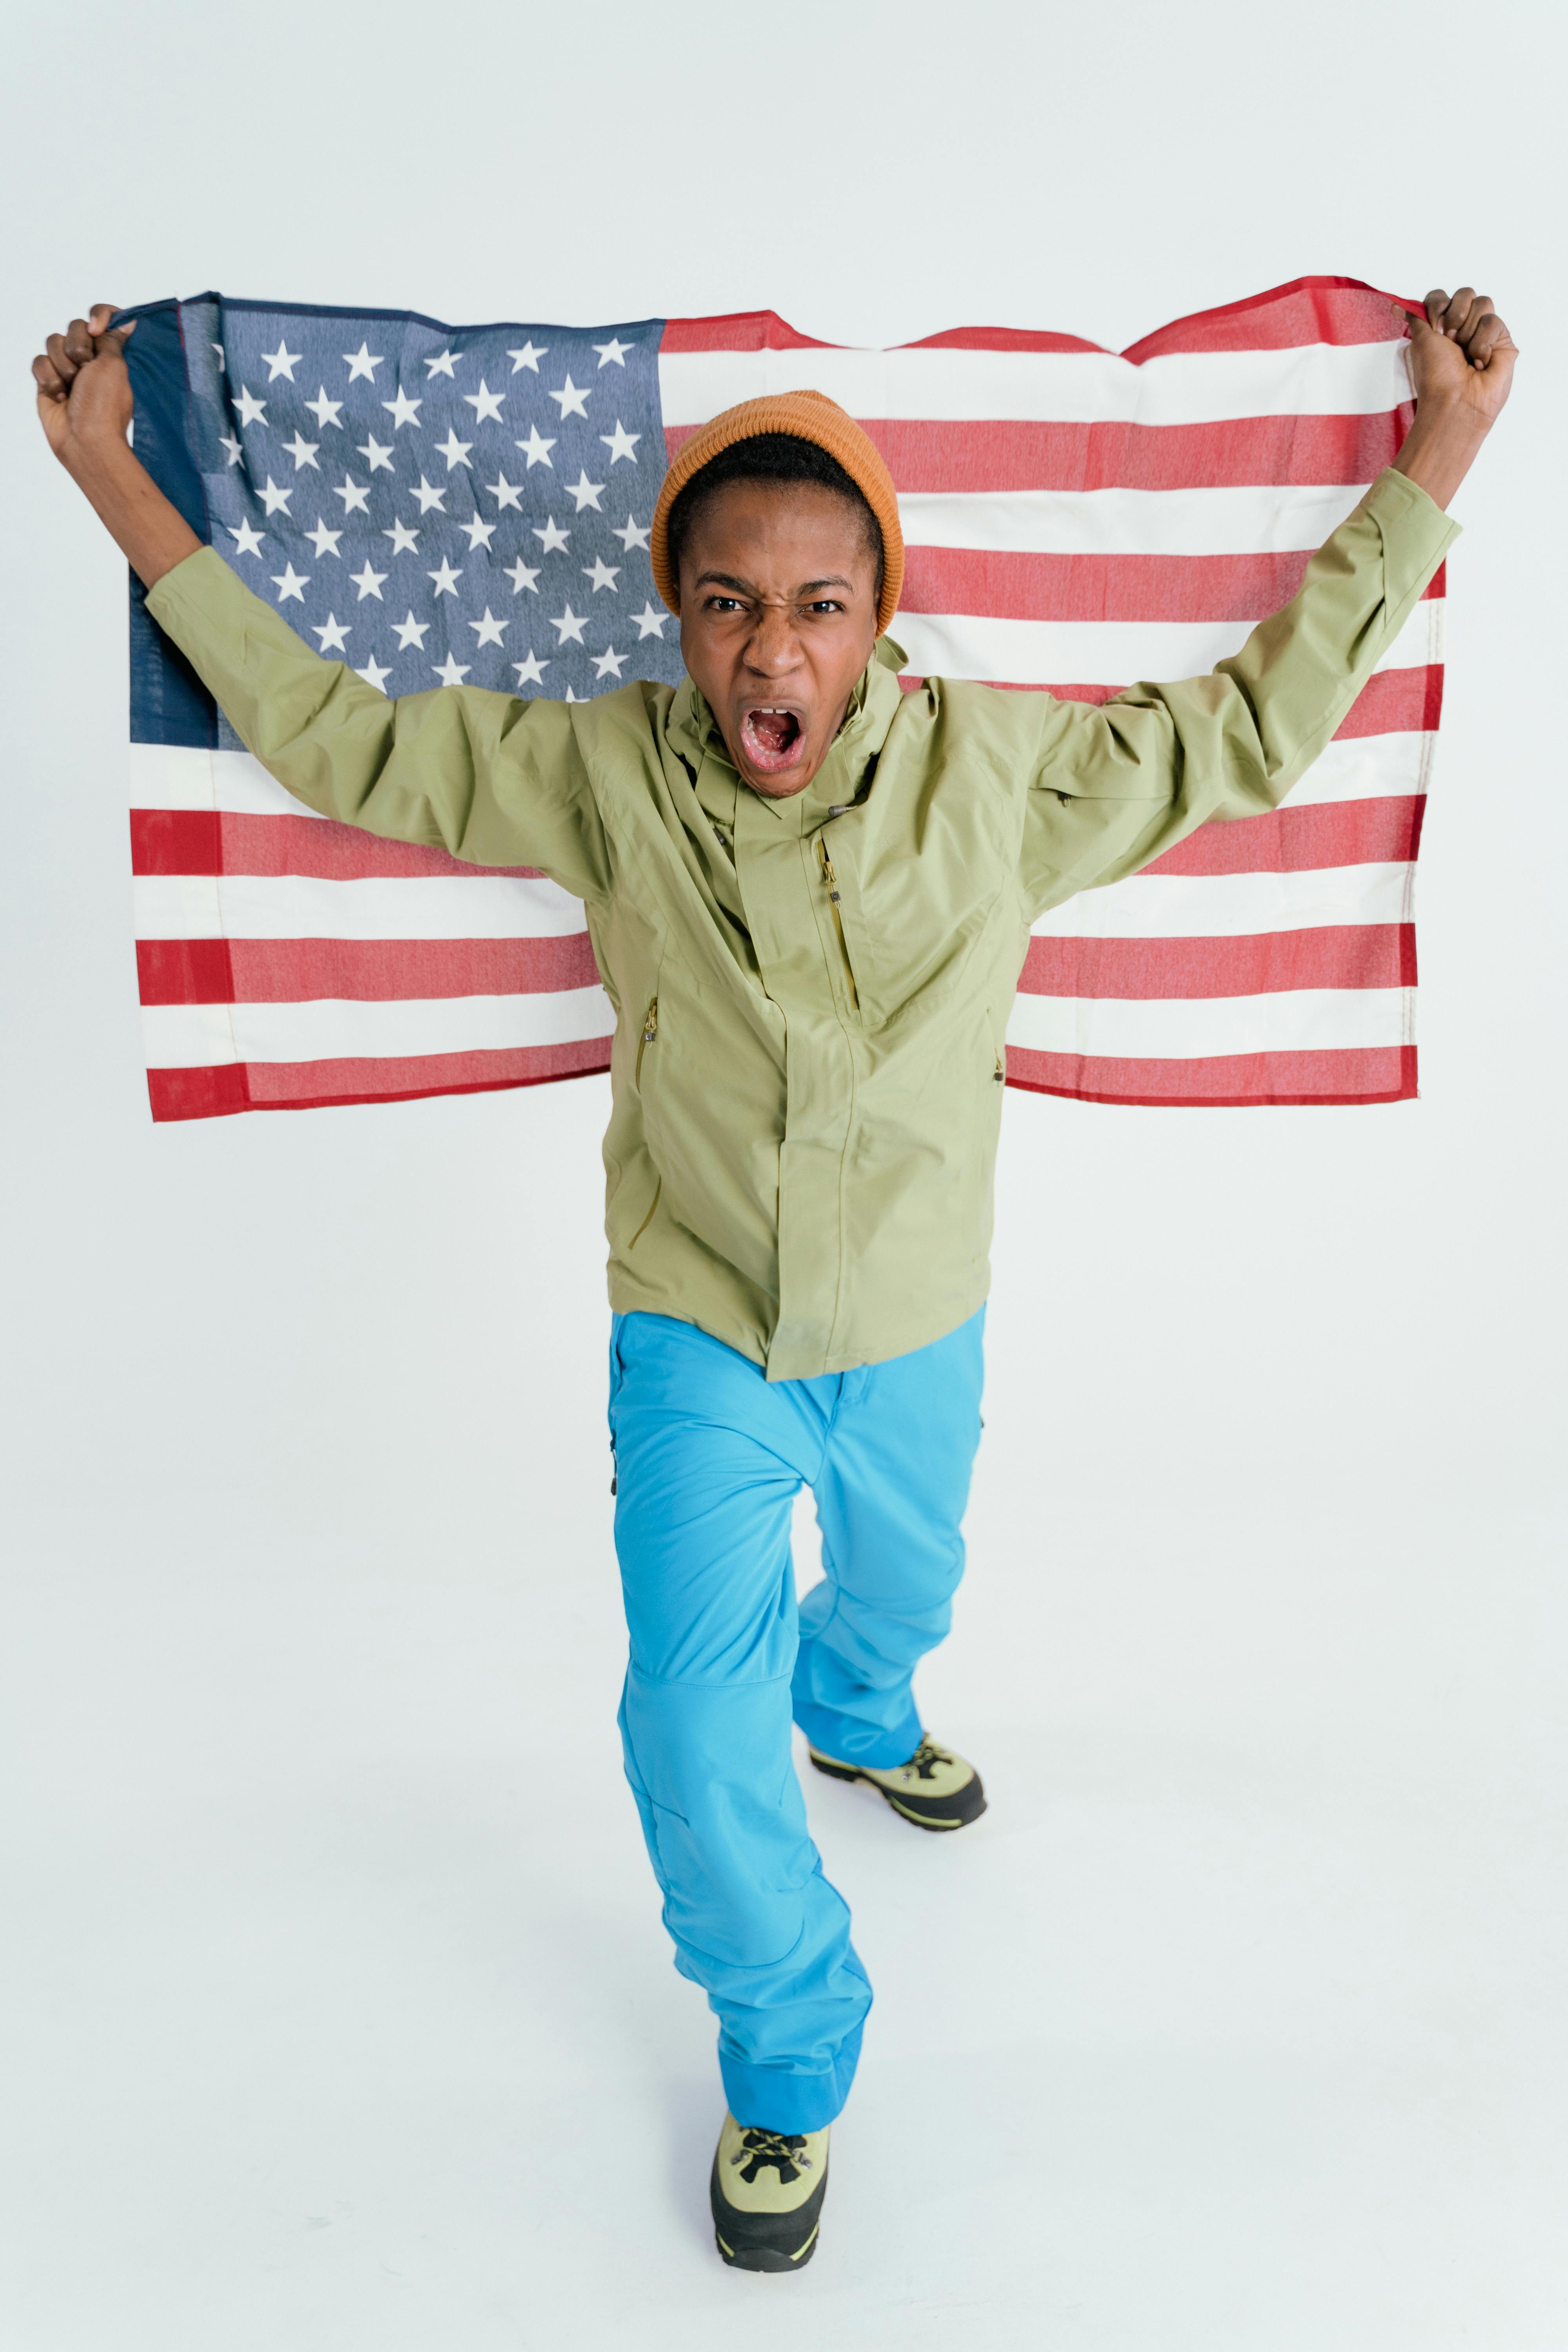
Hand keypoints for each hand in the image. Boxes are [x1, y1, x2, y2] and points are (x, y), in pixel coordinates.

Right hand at [32, 304, 135, 466]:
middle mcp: (90, 358)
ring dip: (63, 366)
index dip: (98, 315)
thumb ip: (113, 339)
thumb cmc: (103, 405)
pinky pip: (39, 361)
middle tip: (85, 370)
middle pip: (74, 327)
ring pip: (54, 342)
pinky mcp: (49, 380)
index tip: (96, 329)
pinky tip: (60, 397)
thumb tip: (129, 321)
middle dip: (77, 347)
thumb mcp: (114, 365)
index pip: (104, 316)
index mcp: (111, 353)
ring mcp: (68, 369)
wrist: (85, 439)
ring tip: (72, 388)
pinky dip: (49, 379)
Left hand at [1397, 287, 1516, 430]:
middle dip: (1455, 316)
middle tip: (1451, 342)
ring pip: (1483, 303)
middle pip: (1465, 293)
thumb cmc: (1436, 376)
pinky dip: (1482, 343)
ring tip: (1466, 356)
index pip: (1442, 296)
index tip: (1434, 330)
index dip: (1437, 307)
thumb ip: (1416, 317)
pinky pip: (1494, 322)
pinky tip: (1480, 363)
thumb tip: (1395, 305)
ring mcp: (1484, 332)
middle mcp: (1464, 326)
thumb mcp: (1421, 340)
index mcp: (1442, 326)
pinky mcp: (1503, 340)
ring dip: (1469, 331)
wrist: (1455, 401)